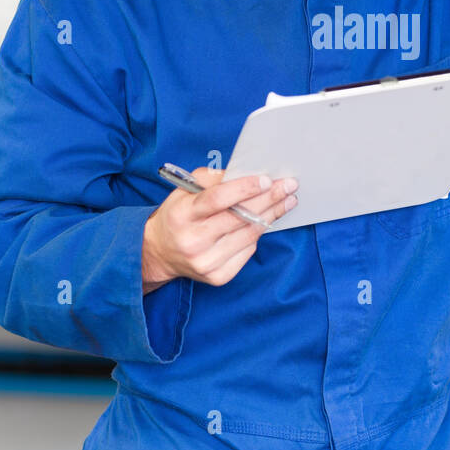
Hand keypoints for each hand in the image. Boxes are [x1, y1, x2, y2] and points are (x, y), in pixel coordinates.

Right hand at [142, 167, 297, 290]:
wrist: (160, 253)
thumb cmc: (178, 216)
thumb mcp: (184, 191)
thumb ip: (211, 179)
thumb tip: (245, 173)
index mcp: (181, 214)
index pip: (216, 199)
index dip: (244, 188)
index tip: (267, 179)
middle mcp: (192, 240)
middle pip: (238, 217)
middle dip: (268, 199)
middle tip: (289, 186)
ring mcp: (206, 261)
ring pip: (248, 235)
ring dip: (272, 216)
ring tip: (287, 201)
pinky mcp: (217, 276)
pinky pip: (247, 251)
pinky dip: (257, 234)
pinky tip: (266, 222)